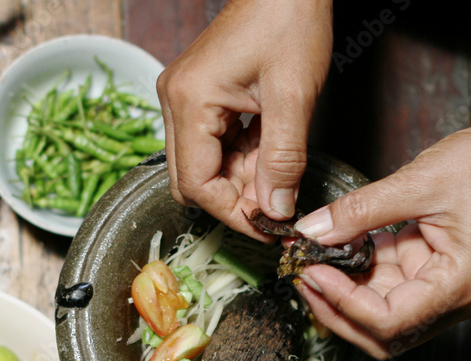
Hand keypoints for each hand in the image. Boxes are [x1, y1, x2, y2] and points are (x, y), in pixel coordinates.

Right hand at [156, 0, 332, 238]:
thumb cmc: (289, 21)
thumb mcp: (294, 97)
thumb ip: (283, 160)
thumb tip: (275, 211)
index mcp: (189, 100)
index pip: (197, 183)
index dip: (232, 212)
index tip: (267, 228)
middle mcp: (175, 100)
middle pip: (191, 179)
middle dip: (233, 198)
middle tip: (275, 205)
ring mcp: (184, 97)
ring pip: (202, 165)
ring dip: (239, 178)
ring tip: (278, 174)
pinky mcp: (198, 95)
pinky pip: (211, 144)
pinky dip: (239, 158)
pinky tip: (268, 152)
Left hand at [291, 103, 470, 358]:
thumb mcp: (417, 182)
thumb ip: (359, 213)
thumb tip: (310, 232)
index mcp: (459, 287)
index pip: (388, 322)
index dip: (343, 303)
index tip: (312, 272)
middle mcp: (455, 300)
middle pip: (382, 333)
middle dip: (337, 309)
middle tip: (303, 276)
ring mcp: (446, 291)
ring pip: (382, 314)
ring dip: (346, 292)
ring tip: (316, 258)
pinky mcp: (437, 274)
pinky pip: (391, 287)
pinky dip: (364, 272)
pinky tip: (344, 245)